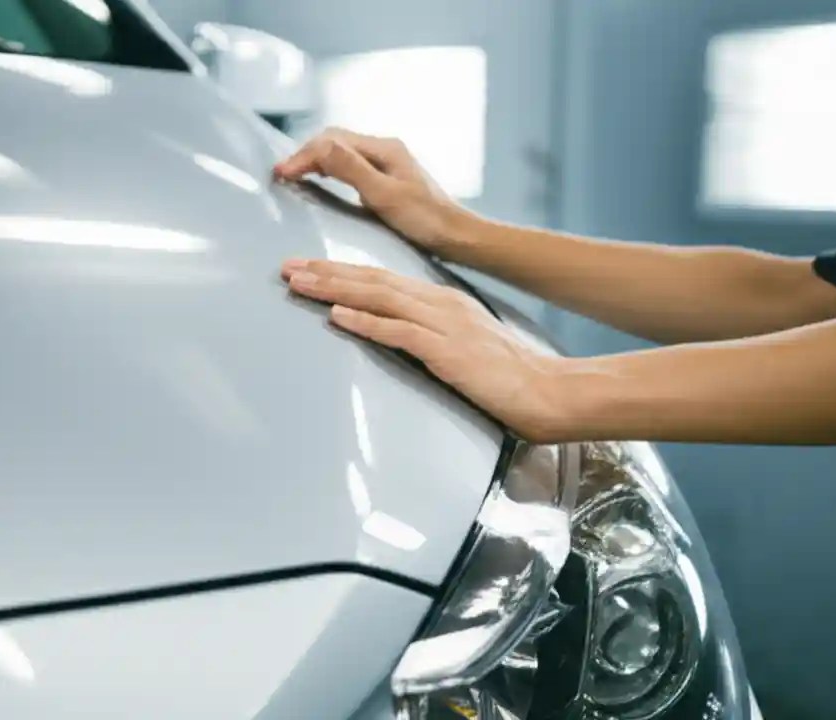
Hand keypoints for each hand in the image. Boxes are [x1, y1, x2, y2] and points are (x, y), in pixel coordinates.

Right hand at [273, 128, 472, 255]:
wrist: (455, 235)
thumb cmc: (423, 219)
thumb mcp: (383, 195)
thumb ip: (350, 168)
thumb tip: (317, 145)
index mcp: (383, 148)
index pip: (332, 141)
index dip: (303, 155)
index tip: (280, 174)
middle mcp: (384, 148)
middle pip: (335, 140)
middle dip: (306, 153)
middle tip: (282, 174)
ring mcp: (386, 162)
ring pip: (341, 150)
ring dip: (316, 159)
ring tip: (294, 175)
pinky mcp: (387, 177)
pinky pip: (350, 164)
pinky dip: (329, 168)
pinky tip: (322, 180)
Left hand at [282, 259, 591, 442]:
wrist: (547, 390)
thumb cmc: (508, 377)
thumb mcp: (463, 347)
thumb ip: (430, 338)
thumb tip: (397, 339)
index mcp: (443, 301)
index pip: (384, 279)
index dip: (343, 272)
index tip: (308, 267)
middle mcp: (440, 304)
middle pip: (373, 280)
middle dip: (327, 272)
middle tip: (287, 265)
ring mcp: (444, 324)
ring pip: (380, 298)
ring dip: (335, 289)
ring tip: (299, 283)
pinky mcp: (448, 351)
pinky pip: (399, 332)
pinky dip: (366, 322)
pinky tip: (338, 317)